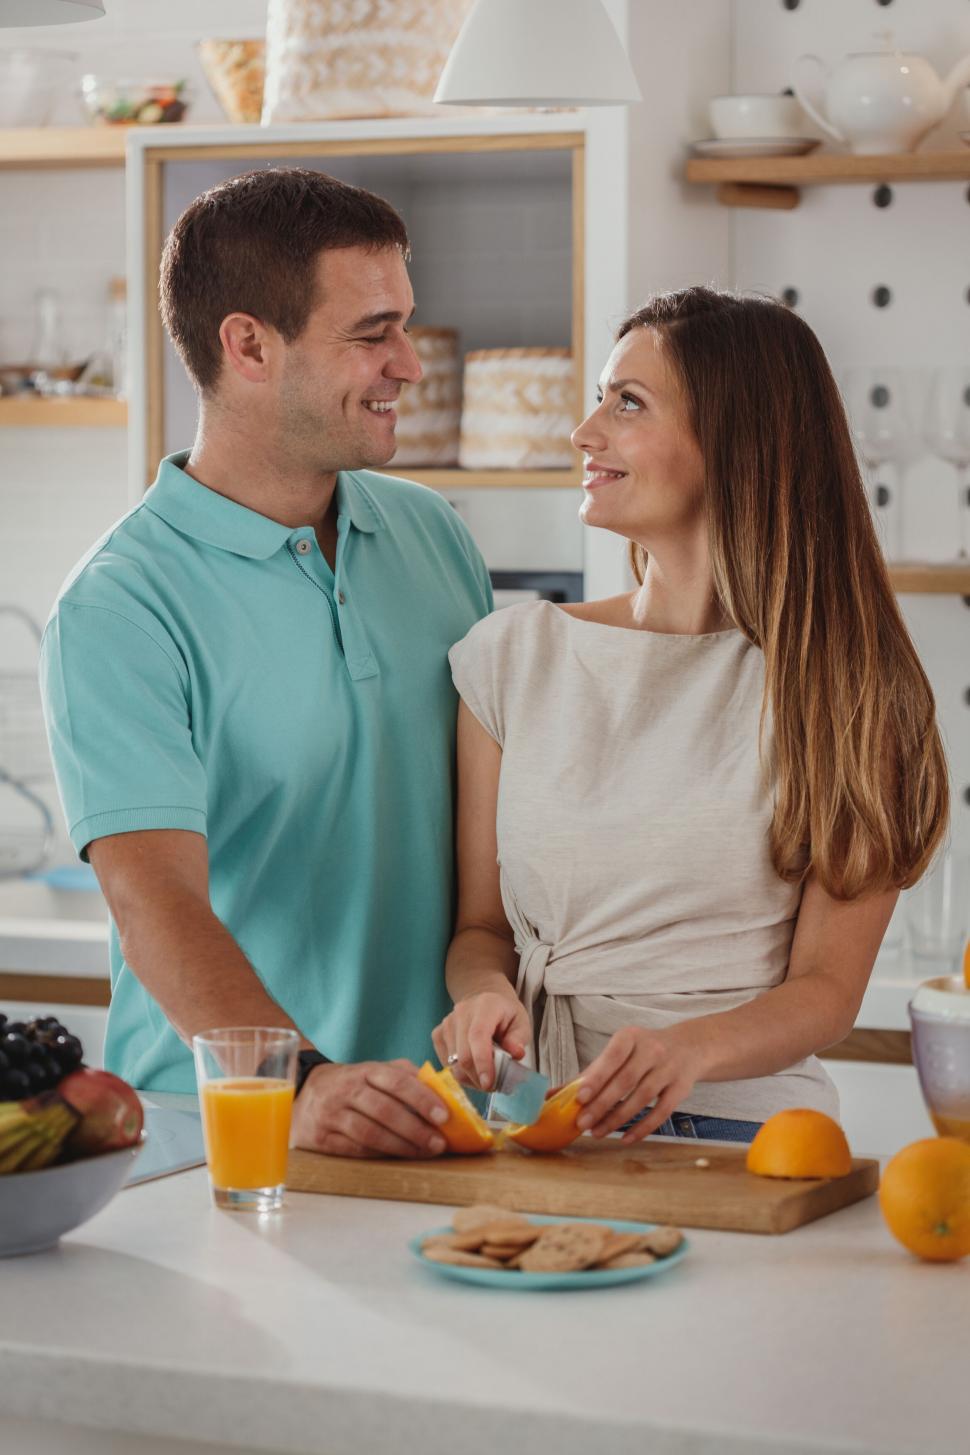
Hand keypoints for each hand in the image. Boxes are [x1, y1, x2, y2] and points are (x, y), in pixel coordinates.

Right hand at [291, 1059, 449, 1158]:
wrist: (305, 1092)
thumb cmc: (352, 1084)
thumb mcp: (374, 1071)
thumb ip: (405, 1076)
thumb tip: (441, 1089)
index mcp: (364, 1070)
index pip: (397, 1081)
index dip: (422, 1099)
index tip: (444, 1116)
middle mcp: (345, 1090)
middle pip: (384, 1110)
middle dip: (416, 1129)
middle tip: (438, 1143)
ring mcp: (331, 1114)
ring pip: (369, 1133)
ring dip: (401, 1146)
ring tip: (424, 1153)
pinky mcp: (321, 1137)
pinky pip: (355, 1149)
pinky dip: (380, 1155)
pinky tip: (398, 1158)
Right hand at [431, 989, 531, 1090]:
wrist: (484, 1001)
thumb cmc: (505, 1015)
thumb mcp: (521, 1023)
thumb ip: (519, 1039)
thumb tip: (516, 1054)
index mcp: (485, 1006)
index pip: (478, 1036)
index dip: (482, 1062)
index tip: (489, 1083)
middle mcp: (461, 1013)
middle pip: (463, 1055)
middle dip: (478, 1077)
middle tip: (494, 1086)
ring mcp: (446, 1024)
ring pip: (454, 1064)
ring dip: (471, 1078)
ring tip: (486, 1077)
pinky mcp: (438, 1035)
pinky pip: (446, 1064)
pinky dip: (461, 1074)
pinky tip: (474, 1071)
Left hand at [575, 1027, 702, 1142]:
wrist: (688, 1047)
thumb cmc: (643, 1051)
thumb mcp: (620, 1051)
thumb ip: (590, 1072)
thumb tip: (553, 1094)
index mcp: (631, 1037)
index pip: (612, 1058)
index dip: (597, 1077)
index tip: (580, 1097)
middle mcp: (652, 1050)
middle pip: (625, 1081)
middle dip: (602, 1104)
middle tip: (582, 1123)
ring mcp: (669, 1069)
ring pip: (642, 1098)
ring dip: (618, 1118)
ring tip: (598, 1132)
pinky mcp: (681, 1088)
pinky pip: (662, 1112)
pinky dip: (643, 1128)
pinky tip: (626, 1139)